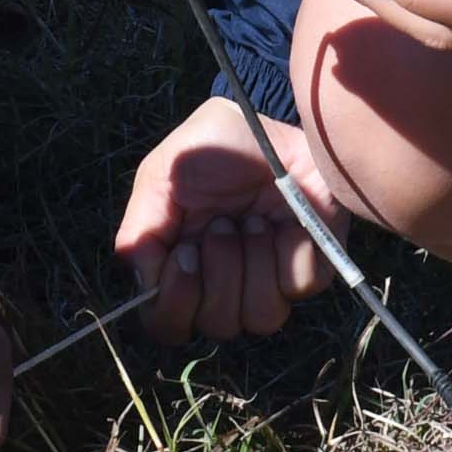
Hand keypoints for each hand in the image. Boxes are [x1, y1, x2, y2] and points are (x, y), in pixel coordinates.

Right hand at [112, 93, 337, 341]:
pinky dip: (291, 250)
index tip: (186, 253)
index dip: (175, 300)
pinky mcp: (308, 267)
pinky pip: (300, 285)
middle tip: (224, 224)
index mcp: (182, 269)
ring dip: (256, 263)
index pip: (166, 322)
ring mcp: (268, 280)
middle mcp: (223, 284)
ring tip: (254, 221)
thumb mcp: (163, 172)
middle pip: (217, 325)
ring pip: (263, 317)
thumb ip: (142, 227)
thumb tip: (142, 277)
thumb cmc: (214, 147)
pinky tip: (284, 222)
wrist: (270, 125)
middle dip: (221, 272)